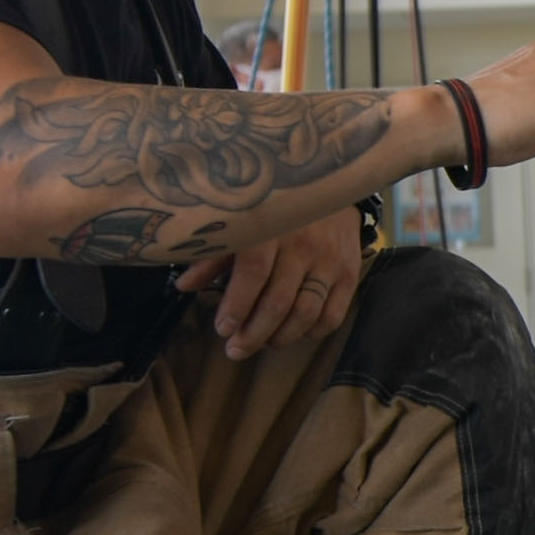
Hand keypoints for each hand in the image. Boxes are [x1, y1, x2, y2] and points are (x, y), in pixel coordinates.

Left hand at [177, 207, 362, 359]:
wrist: (330, 184)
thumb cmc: (277, 207)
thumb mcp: (243, 223)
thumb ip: (215, 255)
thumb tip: (184, 286)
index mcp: (271, 227)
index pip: (253, 274)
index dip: (237, 307)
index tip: (222, 329)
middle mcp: (304, 244)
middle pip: (278, 302)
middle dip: (253, 334)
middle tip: (235, 350)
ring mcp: (330, 260)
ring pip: (305, 314)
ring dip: (280, 338)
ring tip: (262, 343)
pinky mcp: (350, 272)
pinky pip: (332, 315)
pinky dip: (311, 333)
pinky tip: (294, 334)